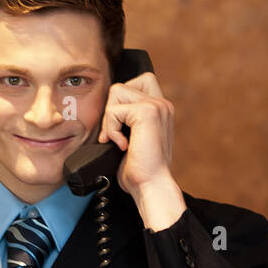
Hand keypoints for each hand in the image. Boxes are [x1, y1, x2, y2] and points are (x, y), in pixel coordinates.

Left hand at [98, 71, 185, 228]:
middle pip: (121, 85)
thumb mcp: (131, 139)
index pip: (137, 81)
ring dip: (109, 119)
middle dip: (110, 108)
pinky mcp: (147, 112)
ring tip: (117, 140)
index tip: (118, 128)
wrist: (150, 185)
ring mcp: (156, 105)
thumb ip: (126, 120)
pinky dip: (111, 129)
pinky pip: (114, 110)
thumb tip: (106, 112)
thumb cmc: (139, 170)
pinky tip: (122, 146)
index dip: (120, 101)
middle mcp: (162, 103)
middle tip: (113, 134)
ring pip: (116, 92)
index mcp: (160, 109)